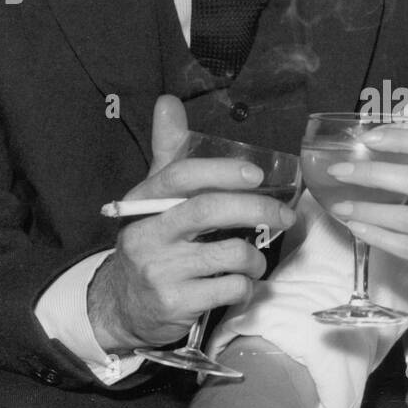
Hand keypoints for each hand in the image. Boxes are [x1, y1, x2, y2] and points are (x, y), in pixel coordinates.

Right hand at [88, 96, 296, 352]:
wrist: (121, 305)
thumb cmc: (151, 242)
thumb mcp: (153, 199)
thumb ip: (167, 152)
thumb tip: (168, 101)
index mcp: (143, 203)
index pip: (179, 177)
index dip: (221, 171)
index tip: (257, 174)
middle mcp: (146, 234)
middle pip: (209, 211)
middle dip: (258, 210)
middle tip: (286, 217)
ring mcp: (159, 271)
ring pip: (230, 254)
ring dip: (257, 258)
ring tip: (256, 261)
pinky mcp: (175, 304)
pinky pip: (230, 288)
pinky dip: (247, 287)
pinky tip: (241, 285)